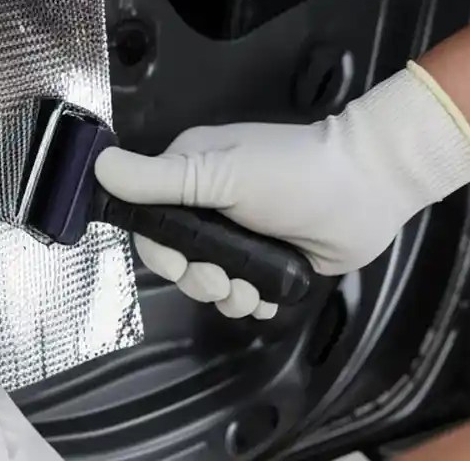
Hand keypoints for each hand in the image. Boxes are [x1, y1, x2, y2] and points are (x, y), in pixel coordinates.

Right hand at [94, 63, 469, 319]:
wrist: (370, 189)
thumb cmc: (294, 173)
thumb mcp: (221, 173)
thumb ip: (160, 179)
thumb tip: (99, 167)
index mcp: (189, 171)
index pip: (148, 218)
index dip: (158, 249)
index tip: (179, 264)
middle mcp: (208, 201)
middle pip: (176, 256)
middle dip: (195, 277)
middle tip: (223, 280)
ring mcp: (239, 233)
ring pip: (207, 279)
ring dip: (225, 295)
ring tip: (251, 290)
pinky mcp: (267, 260)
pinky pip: (241, 292)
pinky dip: (250, 302)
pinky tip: (267, 296)